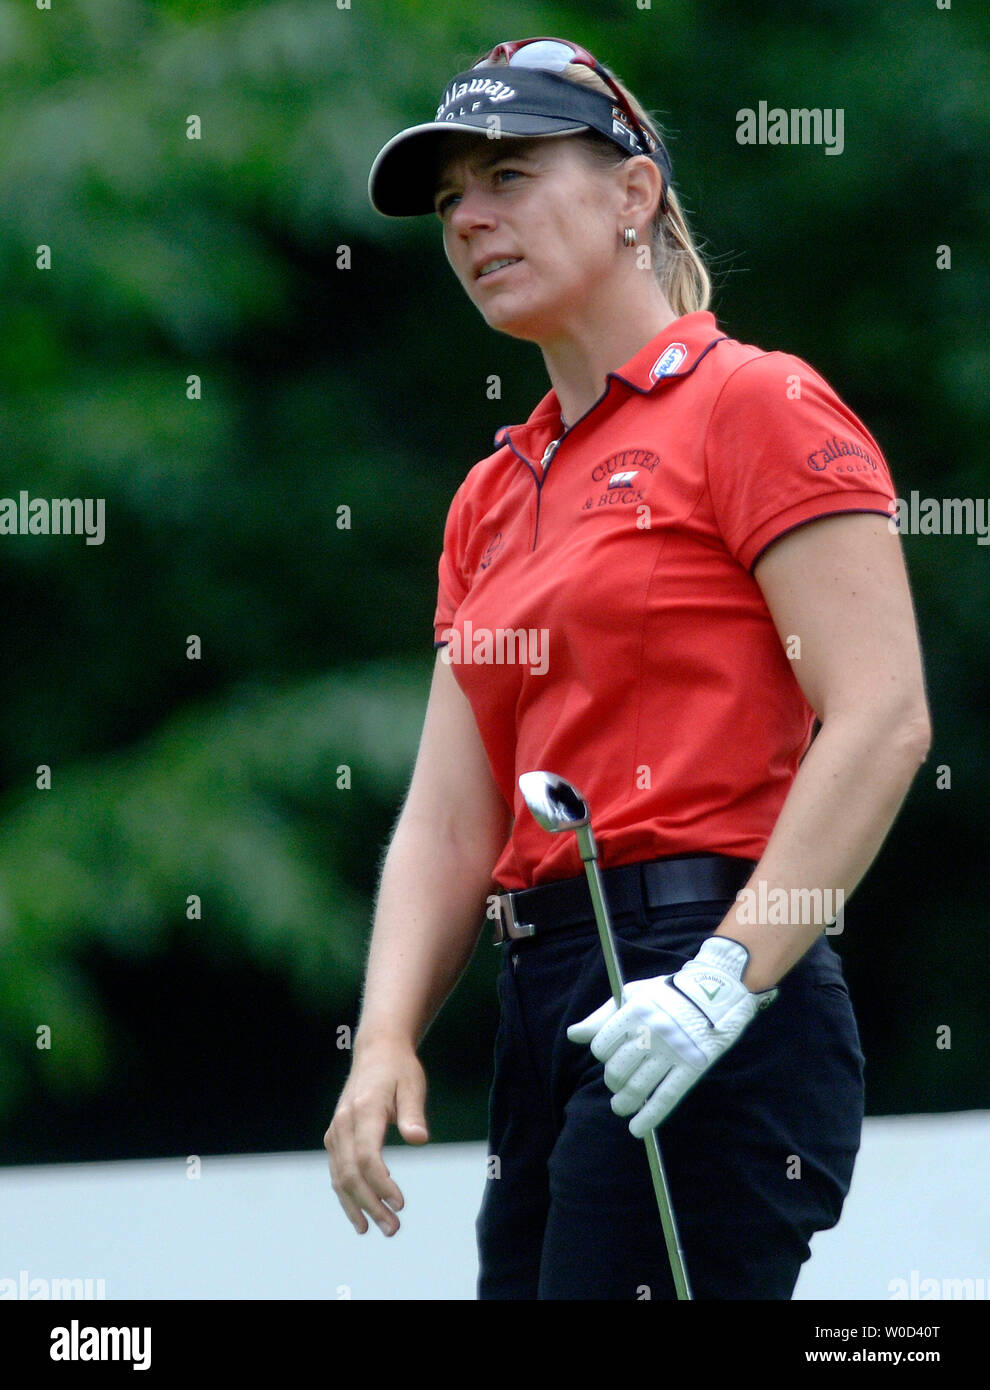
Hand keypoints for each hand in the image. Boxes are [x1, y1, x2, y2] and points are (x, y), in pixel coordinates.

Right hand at [324, 1039, 428, 1235]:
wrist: (376, 1052)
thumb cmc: (400, 1070)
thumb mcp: (413, 1085)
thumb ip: (413, 1114)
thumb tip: (419, 1139)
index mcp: (363, 1110)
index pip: (367, 1156)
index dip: (381, 1184)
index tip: (401, 1203)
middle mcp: (343, 1123)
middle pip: (351, 1173)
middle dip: (371, 1205)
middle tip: (394, 1229)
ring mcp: (335, 1132)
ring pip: (340, 1178)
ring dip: (358, 1207)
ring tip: (379, 1230)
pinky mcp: (335, 1138)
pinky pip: (337, 1173)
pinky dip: (347, 1197)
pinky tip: (361, 1217)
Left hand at [567, 937, 777, 1136]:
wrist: (716, 991)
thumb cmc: (668, 994)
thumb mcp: (634, 995)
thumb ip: (603, 1016)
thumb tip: (573, 1035)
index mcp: (635, 1011)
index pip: (602, 1046)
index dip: (602, 1055)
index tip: (609, 1057)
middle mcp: (651, 1031)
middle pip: (617, 1070)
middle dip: (612, 1081)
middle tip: (616, 1084)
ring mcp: (672, 1050)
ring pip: (638, 1087)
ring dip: (624, 1103)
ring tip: (620, 1107)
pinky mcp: (692, 1066)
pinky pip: (667, 1096)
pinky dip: (649, 1117)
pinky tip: (637, 1129)